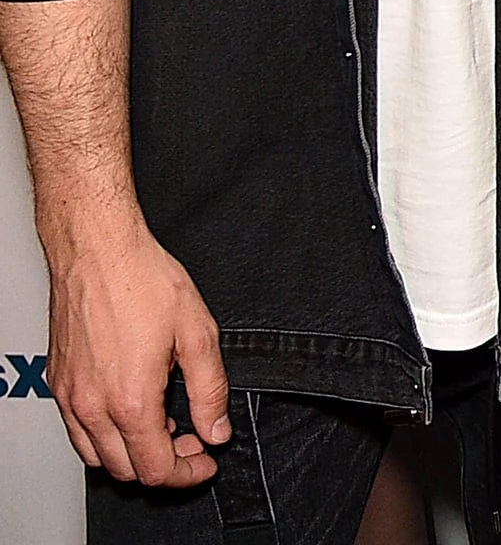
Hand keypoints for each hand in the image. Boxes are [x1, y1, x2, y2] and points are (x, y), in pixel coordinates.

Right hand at [45, 212, 229, 484]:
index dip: (187, 473)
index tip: (206, 461)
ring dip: (132, 454)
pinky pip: (78, 433)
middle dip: (164, 465)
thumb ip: (210, 389)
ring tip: (164, 425)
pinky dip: (105, 437)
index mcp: (131, 400)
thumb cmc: (144, 281)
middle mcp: (93, 408)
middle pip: (126, 471)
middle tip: (192, 439)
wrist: (99, 251)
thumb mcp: (197, 332)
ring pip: (98, 457)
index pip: (156, 470)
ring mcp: (70, 399)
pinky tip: (131, 409)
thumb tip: (216, 429)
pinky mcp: (58, 385)